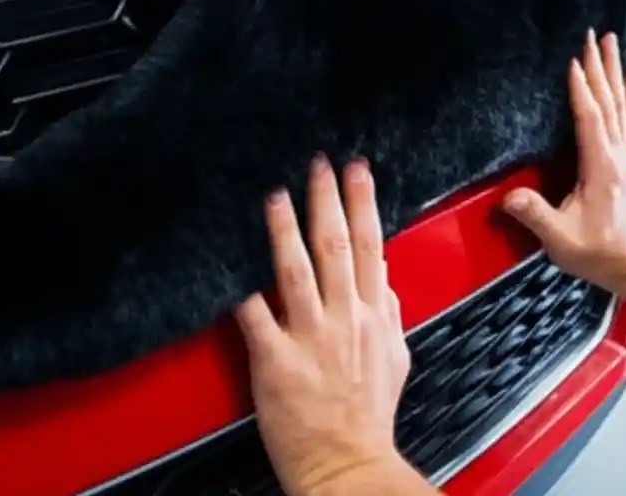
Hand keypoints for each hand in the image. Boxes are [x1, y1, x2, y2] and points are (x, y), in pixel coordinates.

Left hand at [235, 156, 422, 495]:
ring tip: (274, 194)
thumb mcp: (395, 358)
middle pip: (337, 246)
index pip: (371, 246)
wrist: (348, 464)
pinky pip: (256, 315)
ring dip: (285, 228)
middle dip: (327, 198)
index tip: (357, 169)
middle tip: (317, 162)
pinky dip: (243, 288)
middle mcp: (345, 320)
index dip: (363, 203)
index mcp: (373, 316)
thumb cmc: (368, 416)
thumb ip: (388, 313)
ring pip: (297, 270)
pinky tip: (230, 261)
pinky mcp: (276, 360)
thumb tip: (382, 279)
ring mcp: (310, 338)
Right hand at [502, 30, 625, 291]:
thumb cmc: (592, 251)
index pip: (589, 119)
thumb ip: (536, 215)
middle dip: (599, 67)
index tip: (573, 61)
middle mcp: (616, 155)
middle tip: (593, 35)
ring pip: (621, 103)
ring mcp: (624, 155)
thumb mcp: (559, 239)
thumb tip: (510, 197)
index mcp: (599, 167)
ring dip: (615, 71)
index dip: (580, 90)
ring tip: (611, 42)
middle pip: (607, 102)